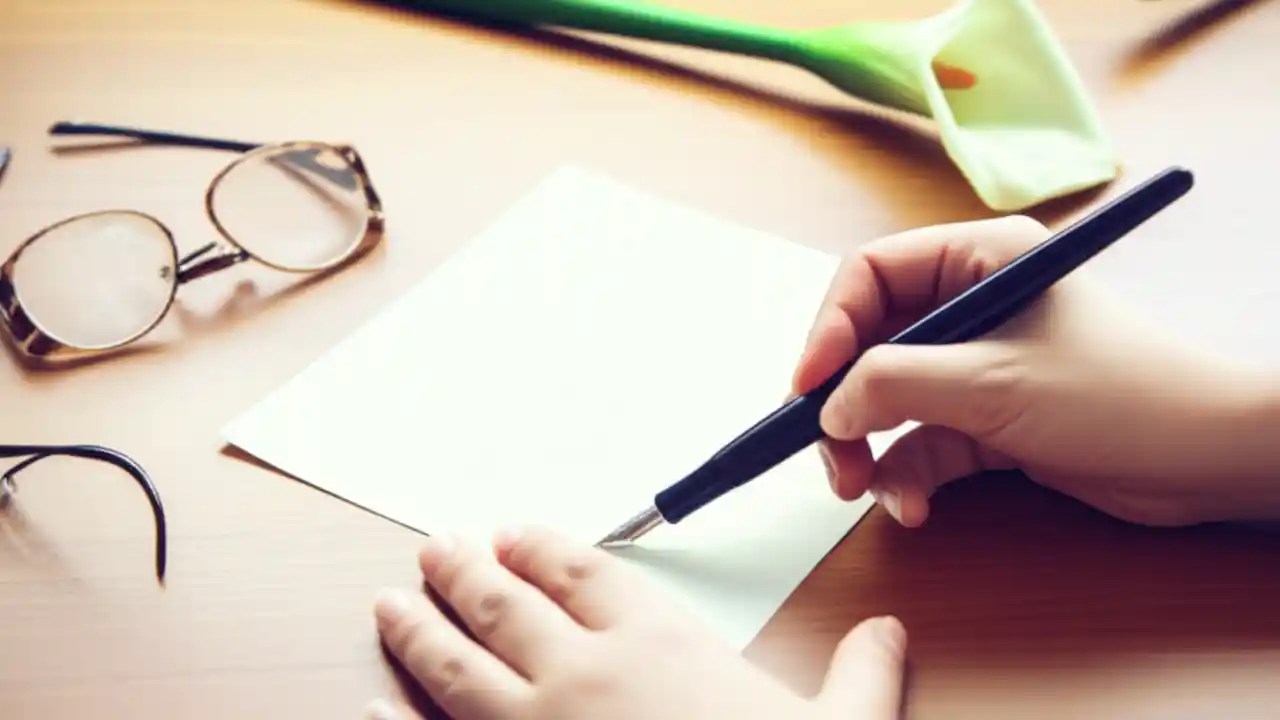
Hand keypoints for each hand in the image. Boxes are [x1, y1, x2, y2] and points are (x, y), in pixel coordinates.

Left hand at [368, 528, 905, 719]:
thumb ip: (861, 674)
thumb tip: (888, 634)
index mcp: (659, 643)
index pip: (585, 569)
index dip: (544, 545)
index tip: (516, 533)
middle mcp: (583, 671)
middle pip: (506, 598)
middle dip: (466, 567)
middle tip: (441, 547)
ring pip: (457, 660)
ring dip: (420, 624)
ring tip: (393, 597)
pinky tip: (372, 705)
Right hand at [794, 216, 1279, 527]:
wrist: (1208, 460)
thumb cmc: (1116, 393)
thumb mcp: (992, 383)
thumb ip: (895, 386)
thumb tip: (824, 407)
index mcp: (976, 260)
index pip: (869, 276)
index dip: (828, 328)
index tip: (806, 386)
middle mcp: (970, 305)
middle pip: (868, 346)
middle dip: (842, 405)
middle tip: (828, 455)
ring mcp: (976, 367)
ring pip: (888, 402)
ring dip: (869, 451)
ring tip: (867, 492)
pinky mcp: (986, 421)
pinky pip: (921, 443)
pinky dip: (909, 477)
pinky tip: (916, 507)